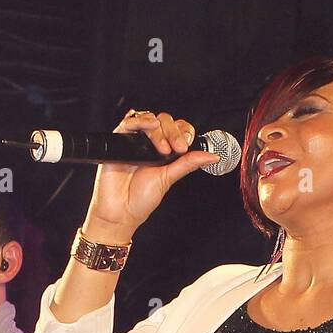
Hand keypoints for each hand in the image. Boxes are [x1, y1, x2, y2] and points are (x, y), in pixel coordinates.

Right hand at [85, 109, 221, 238]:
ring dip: (160, 129)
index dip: (183, 132)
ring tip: (163, 148)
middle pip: (165, 122)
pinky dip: (141, 120)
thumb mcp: (168, 179)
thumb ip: (188, 164)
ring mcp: (134, 142)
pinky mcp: (119, 142)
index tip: (185, 147)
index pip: (177, 129)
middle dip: (174, 132)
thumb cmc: (140, 200)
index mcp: (163, 152)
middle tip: (177, 149)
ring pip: (150, 119)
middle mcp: (149, 145)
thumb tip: (213, 156)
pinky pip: (129, 123)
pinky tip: (150, 126)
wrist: (119, 212)